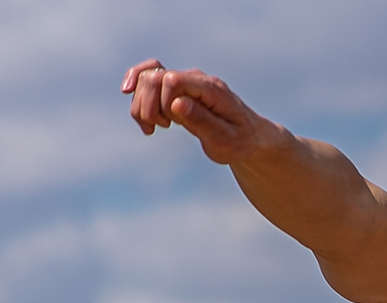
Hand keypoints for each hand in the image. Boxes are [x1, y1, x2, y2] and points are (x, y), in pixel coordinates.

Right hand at [121, 59, 288, 163]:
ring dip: (141, 105)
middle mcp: (195, 79)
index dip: (162, 102)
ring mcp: (184, 81)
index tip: (171, 124)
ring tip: (155, 128)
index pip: (172, 80)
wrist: (248, 137)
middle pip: (153, 76)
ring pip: (146, 77)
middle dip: (148, 105)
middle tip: (163, 127)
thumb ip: (202, 120)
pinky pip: (147, 80)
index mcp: (210, 89)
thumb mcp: (225, 139)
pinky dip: (138, 97)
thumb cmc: (239, 141)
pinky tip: (143, 120)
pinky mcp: (176, 88)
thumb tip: (176, 104)